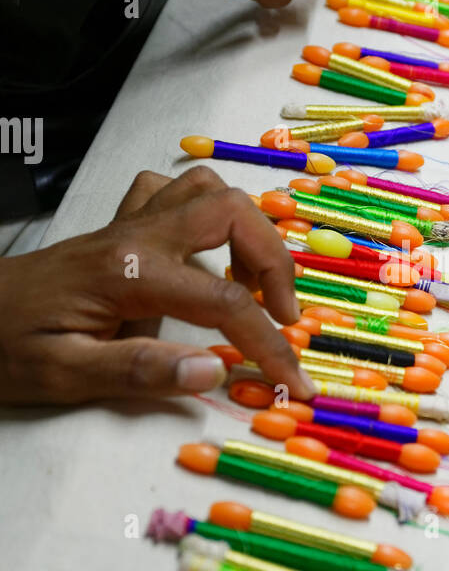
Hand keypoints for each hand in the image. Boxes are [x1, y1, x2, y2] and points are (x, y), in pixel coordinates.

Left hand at [0, 168, 313, 405]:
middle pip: (233, 214)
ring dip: (245, 230)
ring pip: (207, 189)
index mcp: (130, 275)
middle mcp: (136, 237)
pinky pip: (170, 192)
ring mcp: (127, 225)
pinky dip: (200, 211)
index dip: (271, 344)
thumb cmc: (6, 348)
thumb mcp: (65, 374)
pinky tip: (203, 252)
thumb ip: (141, 370)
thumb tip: (212, 371)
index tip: (297, 382)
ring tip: (250, 284)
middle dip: (274, 262)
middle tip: (282, 316)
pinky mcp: (118, 228)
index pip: (225, 304)